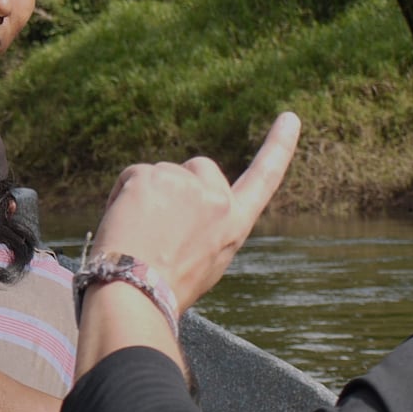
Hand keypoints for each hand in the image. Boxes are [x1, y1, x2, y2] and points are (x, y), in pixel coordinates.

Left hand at [89, 113, 300, 311]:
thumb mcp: (206, 261)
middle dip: (181, 185)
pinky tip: (122, 226)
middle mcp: (217, 199)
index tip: (290, 118)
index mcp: (235, 224)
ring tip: (139, 238)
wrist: (136, 293)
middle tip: (160, 226)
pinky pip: (133, 176)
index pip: (263, 179)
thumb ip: (207, 227)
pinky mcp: (152, 176)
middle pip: (200, 168)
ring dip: (147, 196)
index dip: (279, 146)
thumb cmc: (165, 288)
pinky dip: (122, 196)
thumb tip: (183, 211)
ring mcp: (185, 184)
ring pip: (161, 174)